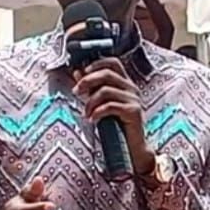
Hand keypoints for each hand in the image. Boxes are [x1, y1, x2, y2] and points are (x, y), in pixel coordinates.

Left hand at [72, 58, 154, 174]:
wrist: (131, 147)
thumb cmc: (116, 125)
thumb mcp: (102, 103)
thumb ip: (91, 88)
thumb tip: (77, 72)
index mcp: (125, 83)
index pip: (113, 62)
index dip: (97, 63)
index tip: (83, 73)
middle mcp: (131, 88)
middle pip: (107, 74)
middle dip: (87, 81)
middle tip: (76, 92)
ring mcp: (134, 99)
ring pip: (105, 91)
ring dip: (90, 102)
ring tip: (85, 113)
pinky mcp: (133, 112)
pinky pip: (110, 106)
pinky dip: (97, 112)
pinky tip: (93, 120)